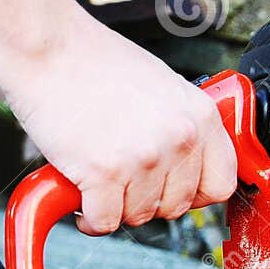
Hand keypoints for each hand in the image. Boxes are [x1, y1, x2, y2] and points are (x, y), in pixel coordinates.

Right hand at [2, 13, 237, 234]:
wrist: (48, 46)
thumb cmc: (96, 61)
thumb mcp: (163, 87)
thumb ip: (181, 125)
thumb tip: (186, 165)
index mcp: (201, 115)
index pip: (221, 182)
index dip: (196, 194)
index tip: (173, 191)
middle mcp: (181, 137)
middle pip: (179, 205)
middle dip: (150, 201)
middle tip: (126, 184)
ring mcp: (145, 157)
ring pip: (140, 216)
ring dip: (117, 207)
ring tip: (100, 182)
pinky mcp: (105, 172)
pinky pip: (104, 222)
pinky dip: (90, 218)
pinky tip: (81, 198)